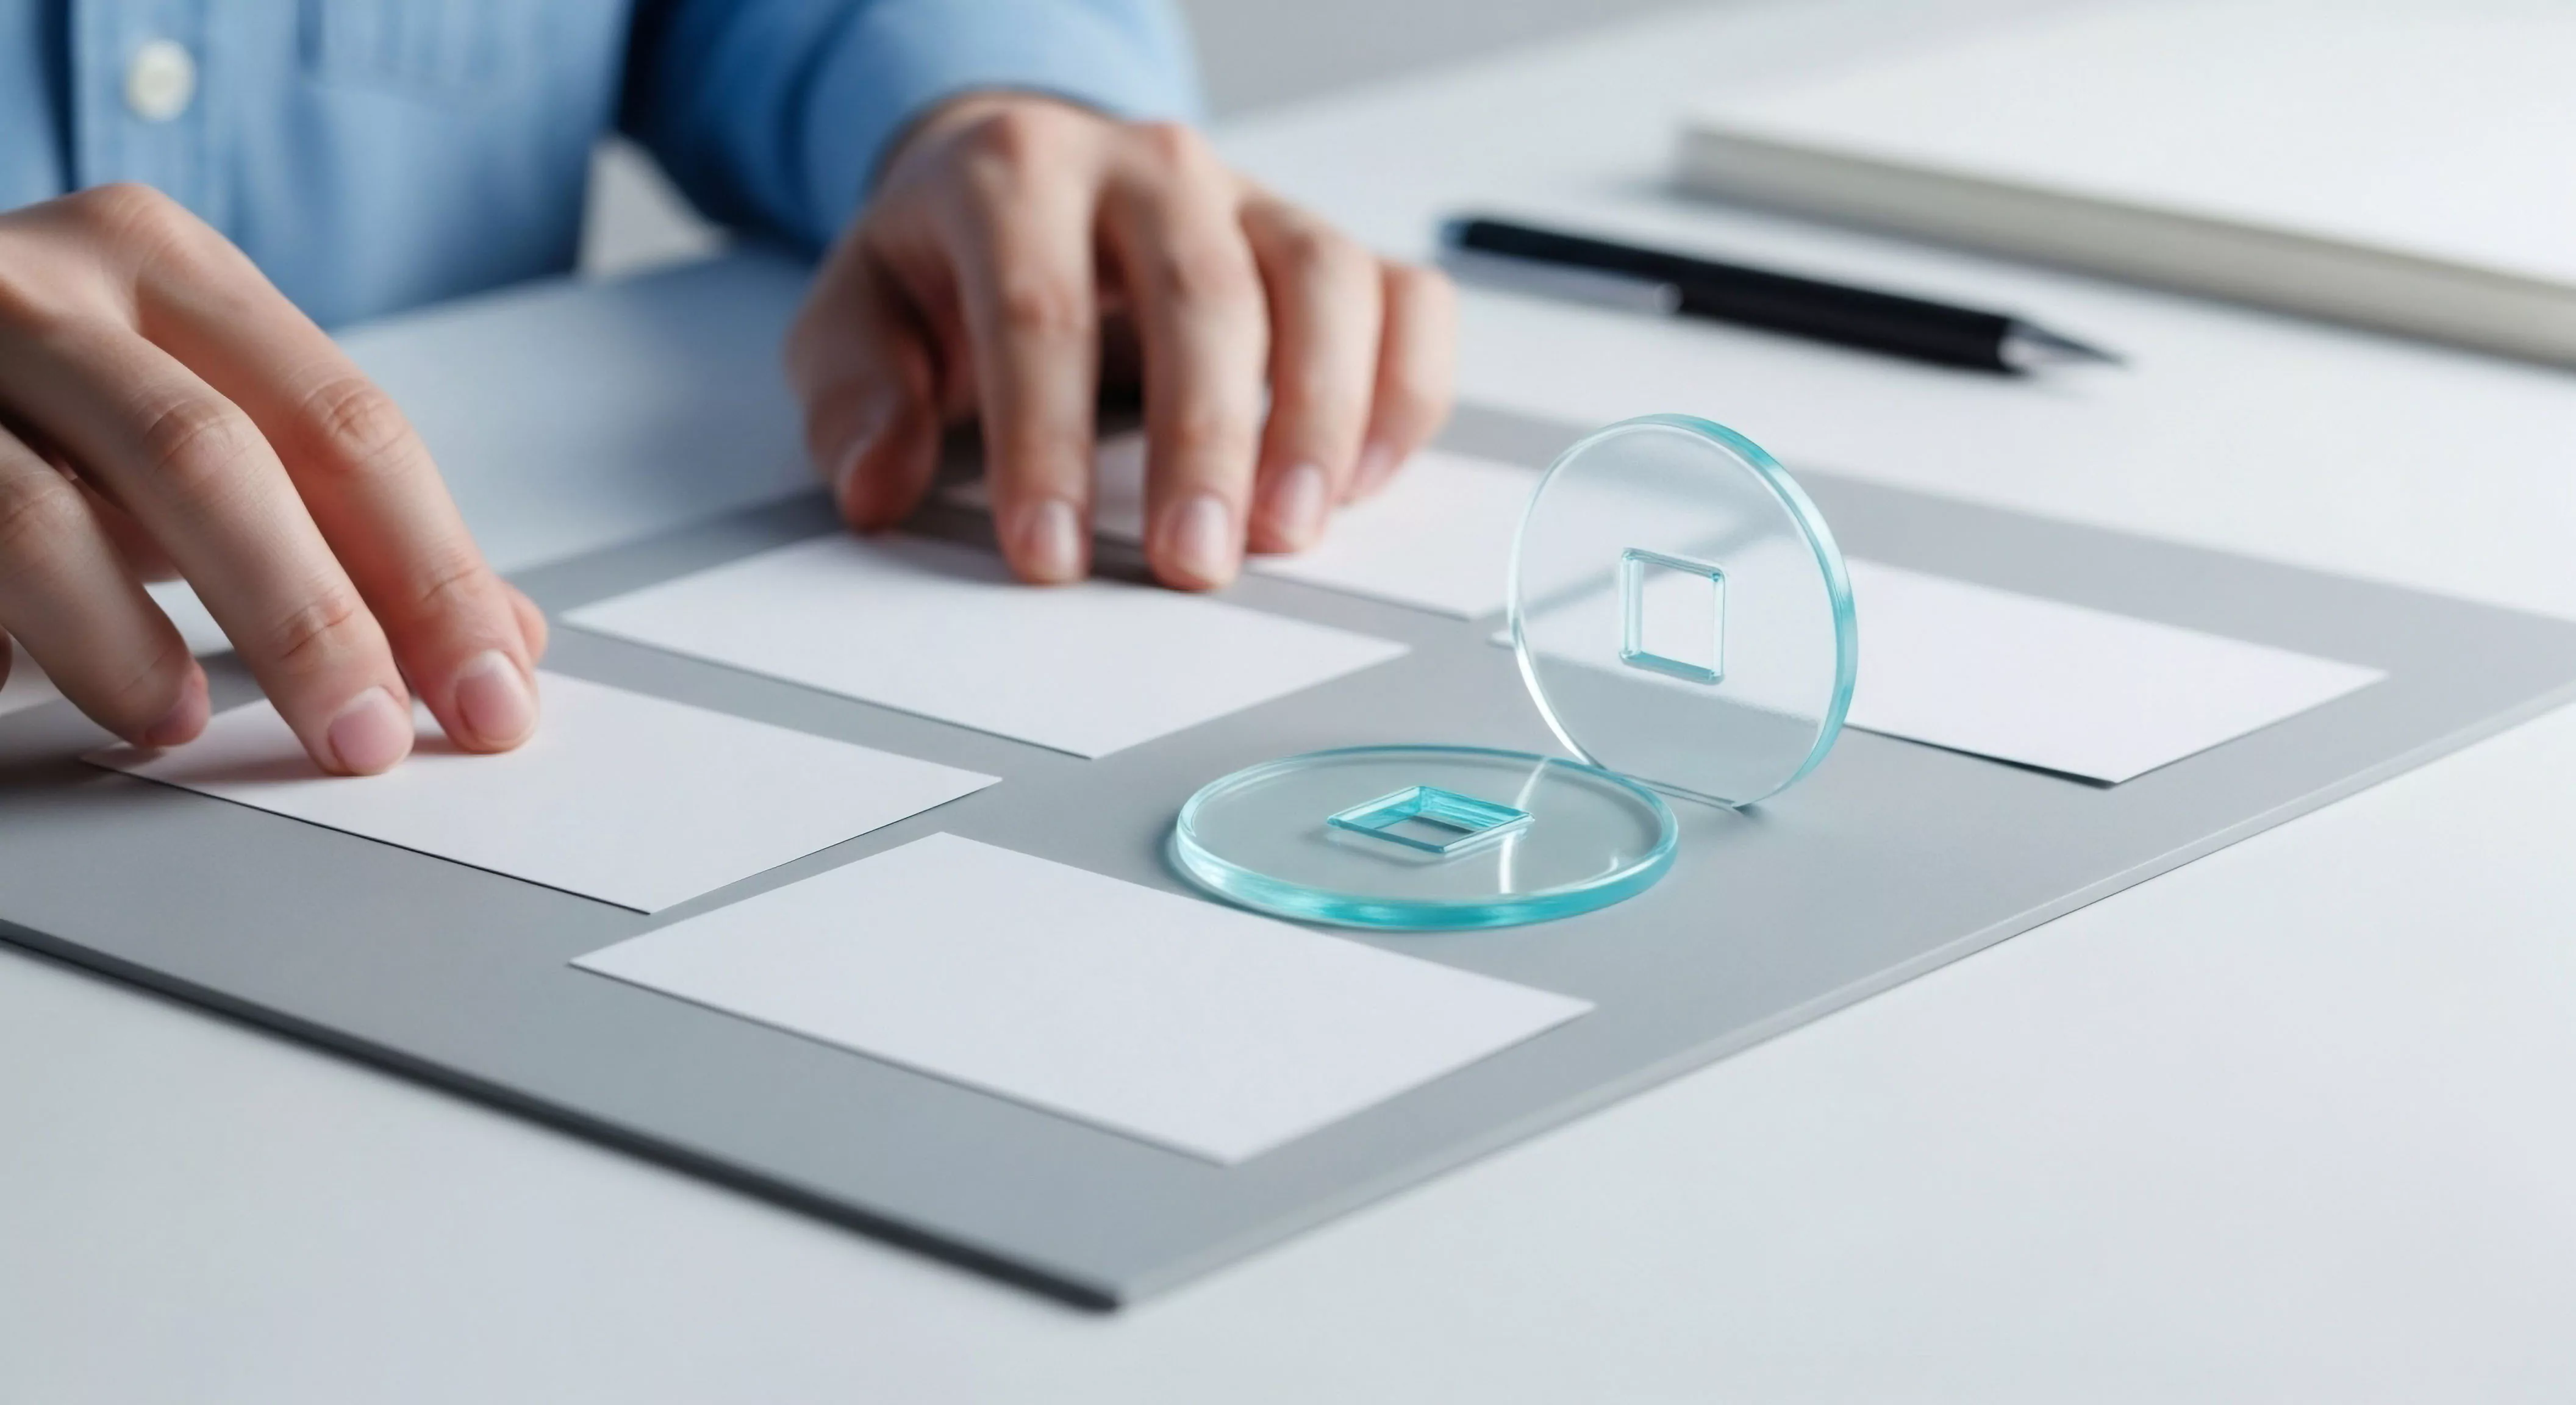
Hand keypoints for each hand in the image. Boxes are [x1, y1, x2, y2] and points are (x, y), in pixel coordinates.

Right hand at [0, 184, 544, 771]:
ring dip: (126, 647)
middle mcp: (42, 288)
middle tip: (363, 738)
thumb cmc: (34, 396)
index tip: (490, 698)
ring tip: (178, 723)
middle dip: (310, 619)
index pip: (346, 429)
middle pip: (213, 459)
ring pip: (41, 520)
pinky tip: (14, 689)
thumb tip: (508, 639)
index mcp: (163, 267)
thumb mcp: (195, 423)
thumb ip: (341, 517)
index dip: (433, 575)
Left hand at [785, 94, 1456, 589]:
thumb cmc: (955, 266)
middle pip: (1200, 292)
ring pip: (1323, 280)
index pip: (1039, 307)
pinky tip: (1361, 479)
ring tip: (1291, 528)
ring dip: (1320, 415)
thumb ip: (856, 394)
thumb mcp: (861, 315)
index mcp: (1020, 173)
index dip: (1045, 441)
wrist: (1027, 186)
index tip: (1047, 553)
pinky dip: (1403, 390)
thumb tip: (876, 482)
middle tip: (1192, 561)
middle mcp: (1151, 170)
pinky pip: (1405, 300)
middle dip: (1202, 440)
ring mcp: (1252, 201)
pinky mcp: (1322, 247)